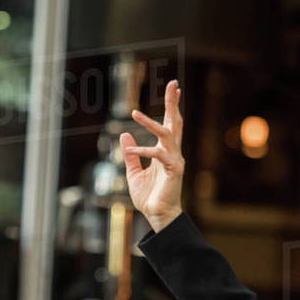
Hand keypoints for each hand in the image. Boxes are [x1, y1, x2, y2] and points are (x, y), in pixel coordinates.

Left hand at [121, 79, 184, 232]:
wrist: (157, 215)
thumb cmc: (149, 196)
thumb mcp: (134, 172)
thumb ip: (131, 154)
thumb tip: (124, 135)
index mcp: (164, 151)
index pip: (169, 124)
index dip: (171, 106)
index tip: (174, 88)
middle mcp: (172, 152)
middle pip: (175, 122)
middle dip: (173, 103)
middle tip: (173, 84)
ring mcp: (174, 160)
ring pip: (167, 135)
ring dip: (150, 123)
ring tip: (134, 113)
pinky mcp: (173, 170)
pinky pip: (158, 155)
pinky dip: (143, 150)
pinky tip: (132, 148)